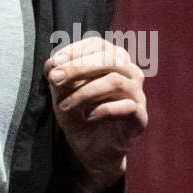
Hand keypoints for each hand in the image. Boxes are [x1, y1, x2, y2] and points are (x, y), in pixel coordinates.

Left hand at [44, 36, 147, 192]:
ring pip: (115, 81)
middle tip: (55, 79)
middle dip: (78, 67)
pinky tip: (88, 116)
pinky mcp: (140, 117)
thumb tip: (52, 64)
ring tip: (65, 105)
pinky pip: (127, 107)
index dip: (75, 50)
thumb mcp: (61, 91)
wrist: (89, 148)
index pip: (97, 44)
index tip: (54, 63)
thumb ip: (57, 75)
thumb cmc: (78, 112)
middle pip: (109, 58)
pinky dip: (104, 109)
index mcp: (112, 59)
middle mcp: (129, 72)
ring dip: (85, 92)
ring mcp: (137, 94)